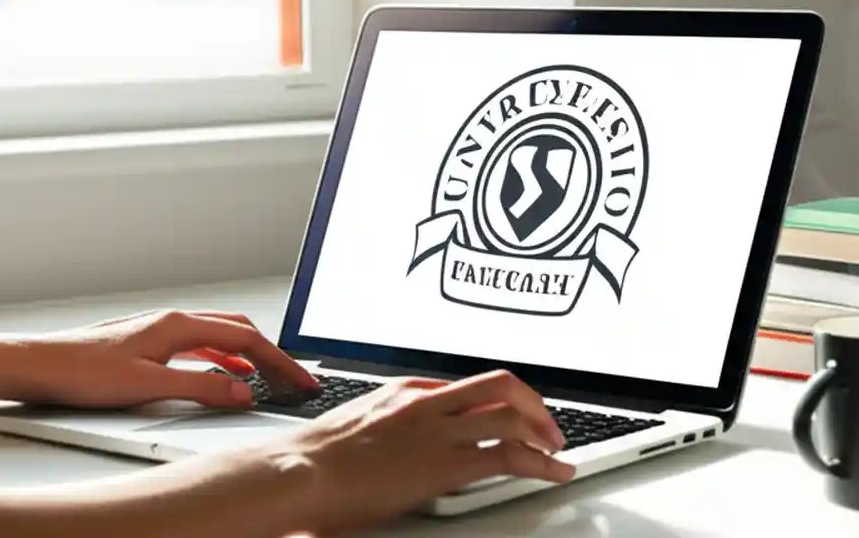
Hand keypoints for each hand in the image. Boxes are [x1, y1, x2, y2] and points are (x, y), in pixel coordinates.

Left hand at [13, 310, 317, 408]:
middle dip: (272, 354)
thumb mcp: (147, 386)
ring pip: (220, 337)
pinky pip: (200, 345)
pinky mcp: (148, 342)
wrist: (36, 365)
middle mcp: (173, 321)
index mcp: (179, 325)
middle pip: (240, 331)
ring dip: (249, 356)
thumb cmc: (80, 371)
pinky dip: (222, 359)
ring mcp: (160, 330)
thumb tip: (243, 393)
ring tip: (268, 377)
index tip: (301, 380)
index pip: (247, 341)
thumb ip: (200, 388)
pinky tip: (221, 375)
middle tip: (294, 378)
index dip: (280, 362)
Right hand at [278, 369, 573, 533]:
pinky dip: (541, 464)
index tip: (516, 415)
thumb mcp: (360, 423)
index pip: (470, 386)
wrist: (300, 472)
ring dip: (545, 432)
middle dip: (535, 403)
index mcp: (408, 391)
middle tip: (549, 426)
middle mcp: (429, 402)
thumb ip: (392, 423)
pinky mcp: (444, 464)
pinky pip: (507, 456)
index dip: (503, 401)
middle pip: (502, 384)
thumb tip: (407, 440)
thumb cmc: (318, 457)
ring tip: (558, 452)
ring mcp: (438, 430)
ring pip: (512, 415)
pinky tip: (553, 473)